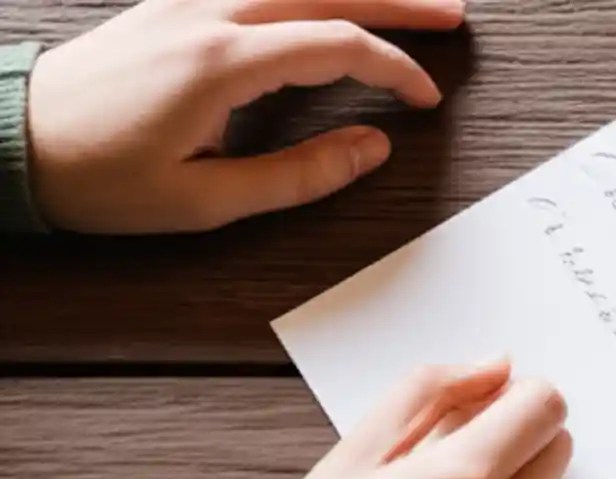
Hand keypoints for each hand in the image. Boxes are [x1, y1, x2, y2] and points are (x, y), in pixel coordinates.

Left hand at [26, 0, 463, 233]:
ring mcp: (186, 2)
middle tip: (451, 13)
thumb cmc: (98, 177)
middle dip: (398, 0)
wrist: (12, 141)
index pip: (337, 45)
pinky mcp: (171, 7)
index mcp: (221, 63)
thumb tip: (370, 149)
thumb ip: (298, 174)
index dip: (394, 67)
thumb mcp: (205, 201)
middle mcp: (207, 16)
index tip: (425, 97)